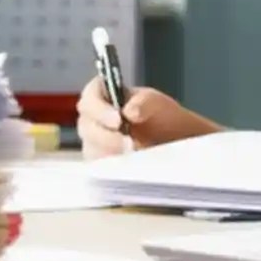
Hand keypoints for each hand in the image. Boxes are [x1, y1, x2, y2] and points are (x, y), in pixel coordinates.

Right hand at [75, 77, 217, 159]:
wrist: (174, 142)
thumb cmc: (162, 118)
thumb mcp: (157, 104)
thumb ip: (144, 102)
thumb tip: (129, 111)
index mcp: (104, 94)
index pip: (90, 95)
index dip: (98, 108)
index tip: (117, 120)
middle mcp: (95, 117)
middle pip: (86, 124)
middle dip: (105, 136)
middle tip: (127, 143)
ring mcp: (95, 140)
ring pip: (89, 147)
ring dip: (108, 152)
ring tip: (131, 155)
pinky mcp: (100, 160)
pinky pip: (97, 164)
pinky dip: (110, 166)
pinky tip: (126, 165)